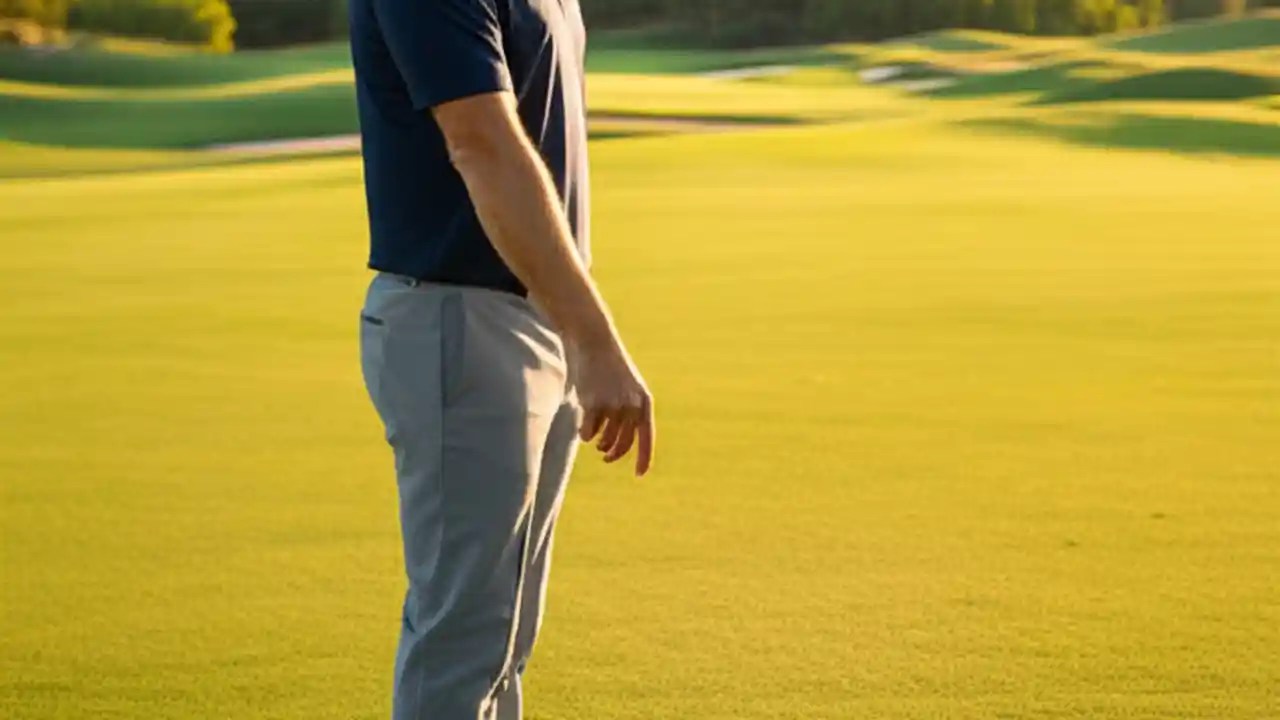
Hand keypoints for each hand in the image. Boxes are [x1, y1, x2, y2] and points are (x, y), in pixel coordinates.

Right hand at [567, 337, 655, 476]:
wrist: (594, 341)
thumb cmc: (609, 367)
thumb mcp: (627, 389)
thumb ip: (628, 414)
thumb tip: (615, 446)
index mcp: (644, 403)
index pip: (646, 437)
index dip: (644, 458)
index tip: (640, 475)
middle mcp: (631, 407)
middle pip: (622, 444)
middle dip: (613, 455)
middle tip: (605, 458)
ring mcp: (613, 406)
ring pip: (604, 440)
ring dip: (598, 442)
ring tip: (595, 433)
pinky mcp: (593, 405)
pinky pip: (588, 433)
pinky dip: (584, 432)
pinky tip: (584, 420)